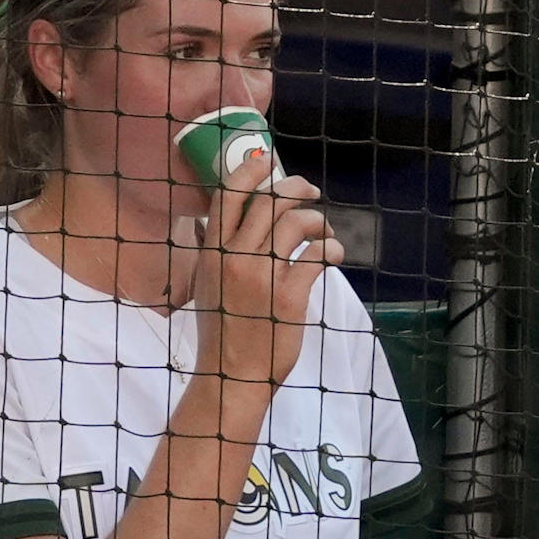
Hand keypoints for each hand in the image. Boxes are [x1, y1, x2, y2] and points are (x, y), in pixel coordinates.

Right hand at [191, 171, 336, 394]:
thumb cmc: (220, 331)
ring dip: (316, 222)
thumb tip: (210, 222)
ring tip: (322, 233)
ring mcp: (262, 276)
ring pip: (296, 224)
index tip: (267, 161)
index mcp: (211, 253)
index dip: (250, 171)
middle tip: (310, 193)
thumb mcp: (205, 286)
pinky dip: (330, 251)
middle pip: (269, 202)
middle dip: (295, 190)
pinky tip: (332, 256)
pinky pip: (316, 257)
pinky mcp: (289, 295)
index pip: (229, 196)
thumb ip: (212, 253)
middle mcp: (234, 258)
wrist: (232, 376)